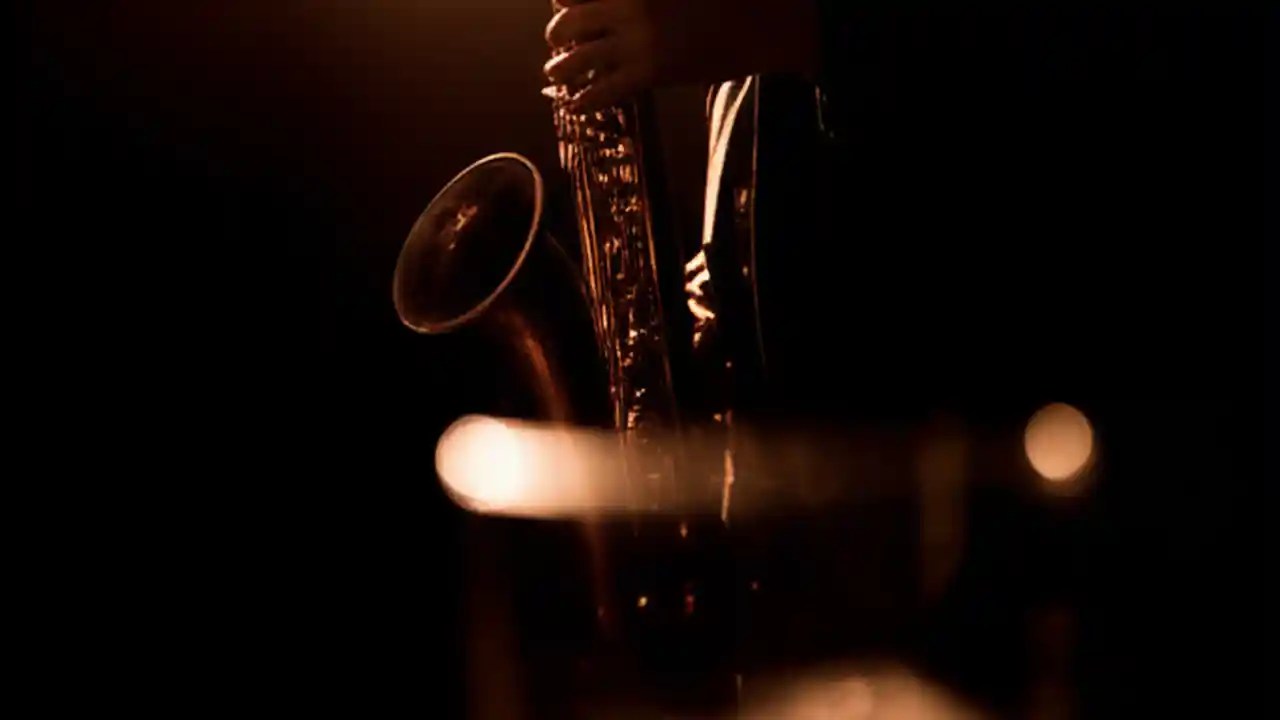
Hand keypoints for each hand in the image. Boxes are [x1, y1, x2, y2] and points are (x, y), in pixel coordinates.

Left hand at [543, 0, 819, 111]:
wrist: (756, 23)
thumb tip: (600, 5)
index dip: (563, 0)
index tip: (563, 6)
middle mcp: (627, 6)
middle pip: (567, 22)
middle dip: (556, 35)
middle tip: (558, 44)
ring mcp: (638, 40)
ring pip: (577, 59)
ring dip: (561, 69)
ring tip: (558, 74)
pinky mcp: (650, 72)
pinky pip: (604, 90)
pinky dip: (584, 101)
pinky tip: (577, 106)